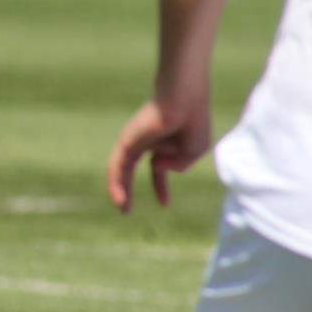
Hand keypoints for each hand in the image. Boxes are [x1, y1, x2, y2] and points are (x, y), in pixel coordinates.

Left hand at [106, 96, 211, 212]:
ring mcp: (133, 141)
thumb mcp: (194, 151)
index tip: (164, 204)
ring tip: (122, 209)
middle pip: (130, 169)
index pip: (156, 167)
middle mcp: (144, 141)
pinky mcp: (125, 142)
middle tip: (124, 210)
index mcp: (162, 141)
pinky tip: (120, 199)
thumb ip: (178, 165)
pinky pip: (117, 166)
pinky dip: (117, 183)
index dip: (160, 186)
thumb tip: (156, 166)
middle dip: (126, 189)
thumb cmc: (193, 121)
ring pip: (121, 169)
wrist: (183, 100)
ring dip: (122, 189)